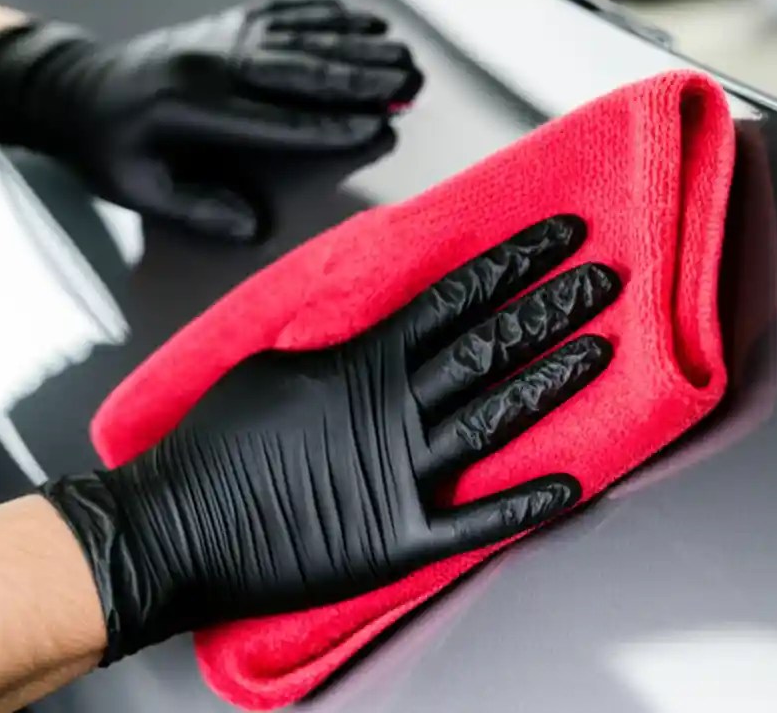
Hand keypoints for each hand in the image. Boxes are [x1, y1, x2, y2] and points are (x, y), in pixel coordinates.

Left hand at [0, 0, 421, 242]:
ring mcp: (221, 35)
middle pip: (300, 67)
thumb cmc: (108, 146)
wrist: (71, 88)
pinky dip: (331, 14)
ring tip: (406, 57)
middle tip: (409, 86)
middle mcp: (211, 62)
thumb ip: (196, 207)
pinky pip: (288, 12)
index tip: (372, 128)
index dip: (327, 124)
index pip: (273, 117)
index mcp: (190, 107)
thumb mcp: (138, 189)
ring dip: (360, 44)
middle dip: (361, 76)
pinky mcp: (228, 23)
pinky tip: (369, 20)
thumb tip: (249, 226)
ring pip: (302, 36)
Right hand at [41, 215, 620, 662]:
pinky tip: (573, 485)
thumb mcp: (273, 367)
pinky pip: (474, 522)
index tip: (558, 236)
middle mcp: (390, 412)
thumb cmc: (214, 446)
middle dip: (550, 308)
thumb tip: (380, 322)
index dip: (511, 265)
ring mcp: (399, 477)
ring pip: (494, 418)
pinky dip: (523, 503)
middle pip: (487, 348)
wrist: (172, 527)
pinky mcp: (396, 539)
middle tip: (605, 278)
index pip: (453, 300)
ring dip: (551, 381)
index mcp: (360, 364)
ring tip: (601, 349)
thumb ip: (339, 345)